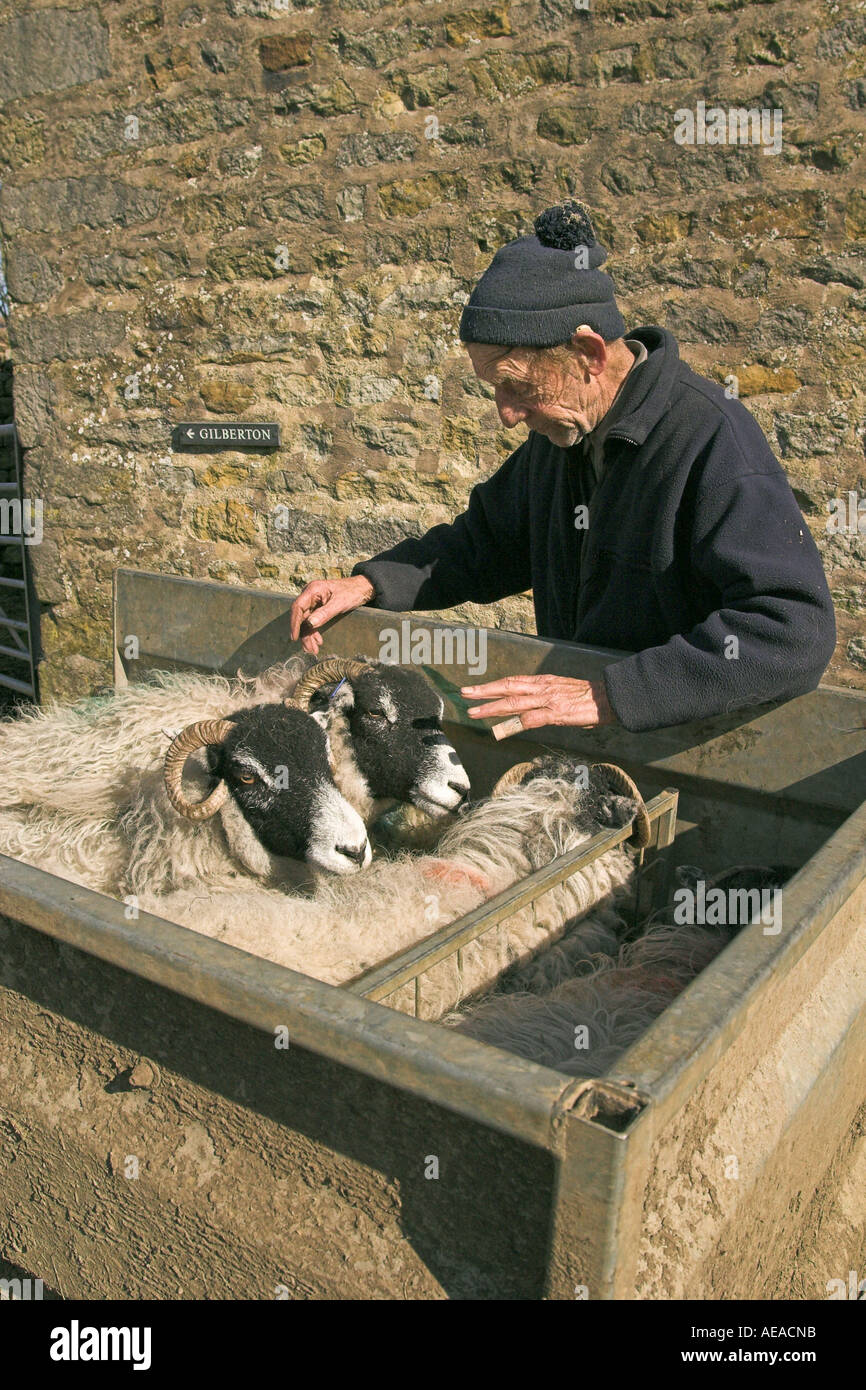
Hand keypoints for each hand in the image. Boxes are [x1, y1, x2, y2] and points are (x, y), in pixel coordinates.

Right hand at [290, 575, 374, 653]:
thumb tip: (310, 624)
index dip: (294, 623)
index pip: (298, 607)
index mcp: (313, 590)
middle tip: (309, 649)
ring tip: (313, 649)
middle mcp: (310, 595)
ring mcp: (313, 602)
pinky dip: (314, 632)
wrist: (362, 588)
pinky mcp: (318, 608)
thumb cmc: (352, 592)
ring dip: (309, 635)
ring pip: (306, 621)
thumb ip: (324, 613)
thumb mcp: (340, 604)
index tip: (295, 637)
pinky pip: (312, 621)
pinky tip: (318, 640)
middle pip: (301, 617)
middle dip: (304, 634)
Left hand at [460, 674, 615, 733]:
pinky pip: (530, 719)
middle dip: (484, 691)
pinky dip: (513, 724)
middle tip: (465, 694)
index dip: (493, 685)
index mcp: (543, 681)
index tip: (476, 689)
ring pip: (513, 702)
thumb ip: (545, 698)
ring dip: (491, 707)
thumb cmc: (589, 698)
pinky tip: (500, 730)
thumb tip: (531, 708)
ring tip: (473, 711)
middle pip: (507, 687)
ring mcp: (548, 700)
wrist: (610, 698)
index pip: (512, 681)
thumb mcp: (563, 691)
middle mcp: (542, 687)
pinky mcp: (556, 713)